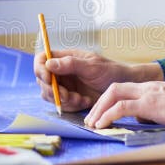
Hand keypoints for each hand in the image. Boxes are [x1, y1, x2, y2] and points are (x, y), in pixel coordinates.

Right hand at [34, 49, 163, 111]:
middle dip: (53, 90)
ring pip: (51, 95)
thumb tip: (48, 64)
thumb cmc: (111, 72)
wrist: (124, 89)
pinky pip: (62, 105)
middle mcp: (62, 71)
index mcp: (65, 58)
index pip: (42, 59)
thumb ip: (70, 64)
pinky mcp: (71, 98)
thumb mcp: (92, 66)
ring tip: (80, 99)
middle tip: (68, 96)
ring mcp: (65, 85)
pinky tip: (86, 102)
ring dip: (63, 100)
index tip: (49, 79)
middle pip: (43, 80)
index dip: (40, 69)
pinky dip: (72, 106)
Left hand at [83, 81, 164, 128]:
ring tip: (92, 124)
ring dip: (99, 110)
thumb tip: (142, 121)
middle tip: (91, 119)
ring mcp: (147, 94)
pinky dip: (108, 115)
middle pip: (113, 89)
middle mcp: (146, 87)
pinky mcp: (149, 103)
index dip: (108, 100)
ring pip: (113, 95)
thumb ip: (153, 112)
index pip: (122, 89)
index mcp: (151, 88)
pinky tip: (102, 125)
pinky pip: (122, 107)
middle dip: (98, 104)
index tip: (100, 113)